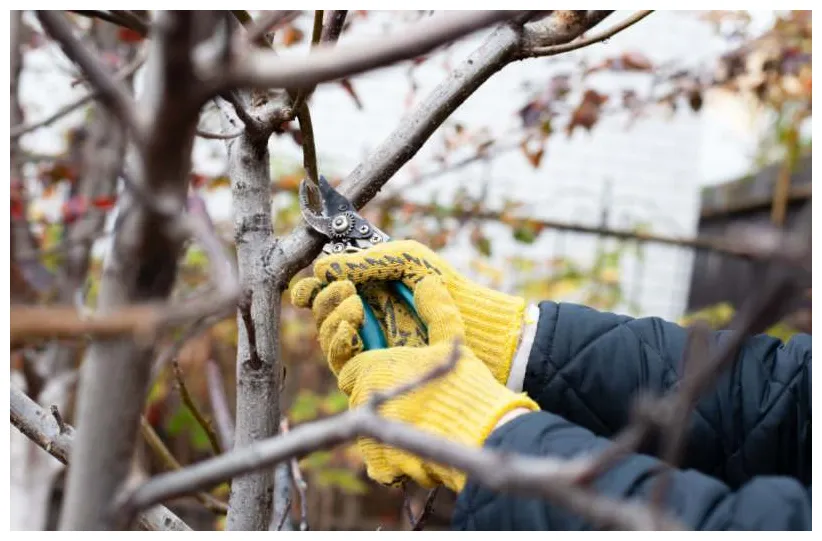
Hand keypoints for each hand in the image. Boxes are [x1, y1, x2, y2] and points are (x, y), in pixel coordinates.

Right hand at [292, 240, 526, 383]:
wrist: (477, 326)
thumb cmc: (449, 289)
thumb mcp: (410, 261)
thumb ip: (370, 260)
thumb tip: (324, 266)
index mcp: (371, 288)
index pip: (328, 288)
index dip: (313, 286)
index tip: (311, 281)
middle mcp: (365, 315)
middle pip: (321, 310)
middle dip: (321, 298)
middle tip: (343, 289)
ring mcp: (367, 342)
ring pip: (326, 332)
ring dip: (330, 315)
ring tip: (354, 304)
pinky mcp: (372, 366)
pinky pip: (339, 357)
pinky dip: (338, 340)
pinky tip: (350, 326)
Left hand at [335, 275, 538, 491]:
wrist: (478, 432)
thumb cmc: (462, 383)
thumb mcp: (450, 339)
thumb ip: (436, 310)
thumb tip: (429, 285)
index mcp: (371, 368)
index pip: (351, 363)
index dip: (365, 359)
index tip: (385, 360)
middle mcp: (362, 402)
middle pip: (356, 392)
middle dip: (372, 384)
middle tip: (400, 385)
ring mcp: (369, 436)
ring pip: (366, 425)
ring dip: (383, 416)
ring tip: (411, 413)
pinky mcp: (380, 464)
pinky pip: (376, 456)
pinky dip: (389, 450)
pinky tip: (411, 440)